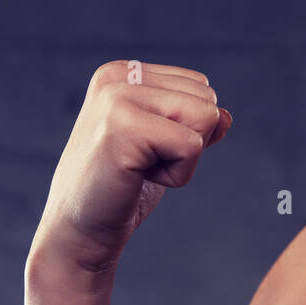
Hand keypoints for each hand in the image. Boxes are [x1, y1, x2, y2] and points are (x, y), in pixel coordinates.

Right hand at [30, 60, 231, 276]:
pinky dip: (177, 175)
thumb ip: (193, 124)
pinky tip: (138, 179)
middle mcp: (117, 76)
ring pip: (205, 118)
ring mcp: (117, 98)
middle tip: (142, 163)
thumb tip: (226, 116)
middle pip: (207, 99)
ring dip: (184, 158)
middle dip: (189, 141)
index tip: (144, 149)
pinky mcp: (123, 127)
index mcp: (123, 72)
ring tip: (140, 169)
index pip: (200, 86)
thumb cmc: (120, 188)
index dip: (187, 128)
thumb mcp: (162, 147)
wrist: (79, 232)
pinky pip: (193, 146)